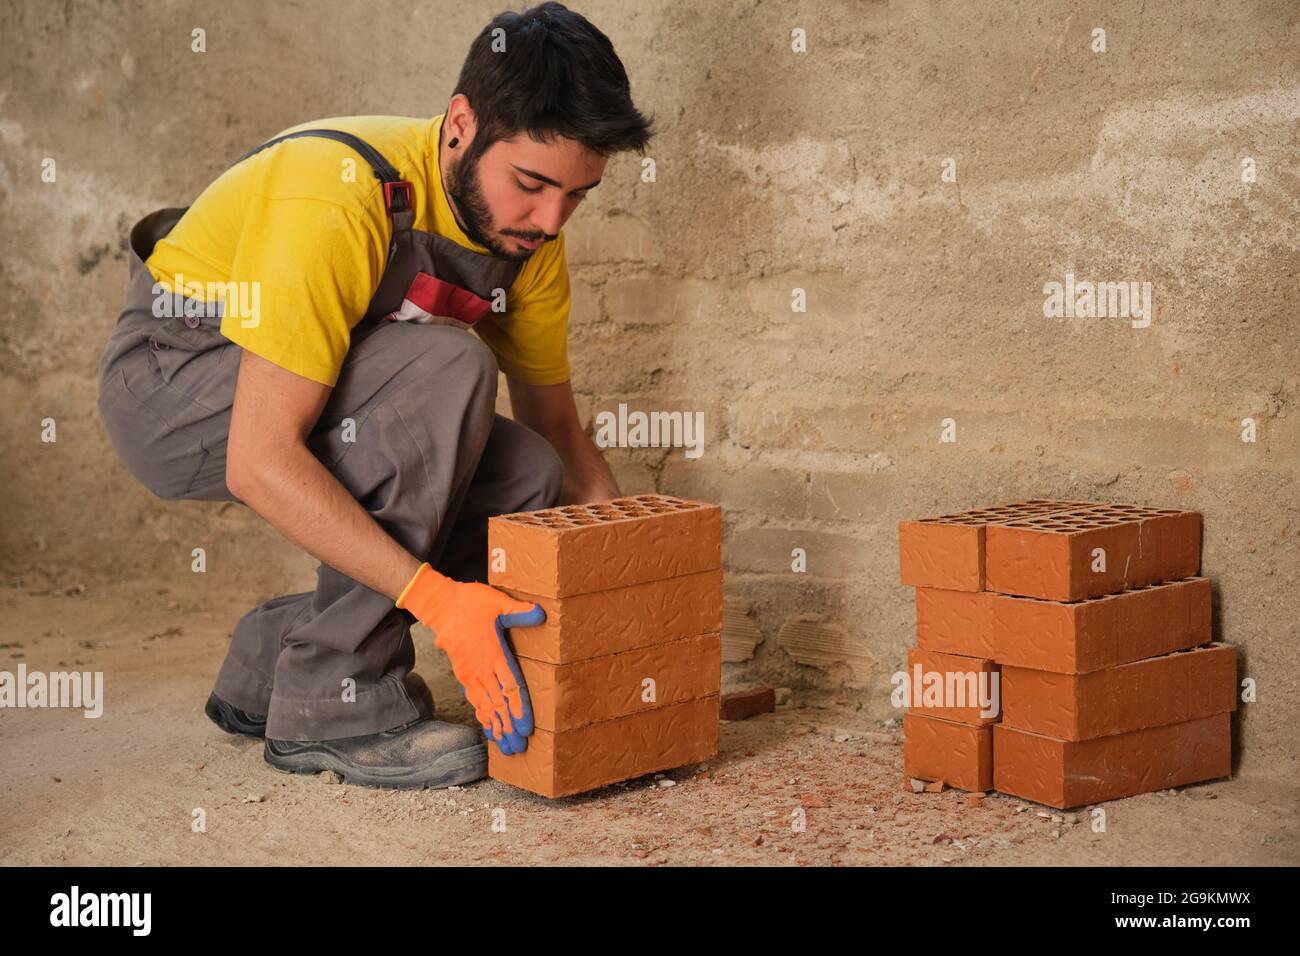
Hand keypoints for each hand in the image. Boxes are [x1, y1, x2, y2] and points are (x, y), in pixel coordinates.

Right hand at [395, 562, 543, 754]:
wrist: (440, 605)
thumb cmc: (471, 603)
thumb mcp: (498, 603)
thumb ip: (520, 612)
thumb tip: (541, 613)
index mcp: (494, 655)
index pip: (510, 689)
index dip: (519, 710)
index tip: (526, 729)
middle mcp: (482, 670)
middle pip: (499, 705)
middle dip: (509, 727)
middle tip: (519, 748)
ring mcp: (471, 674)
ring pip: (486, 706)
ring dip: (497, 727)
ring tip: (506, 746)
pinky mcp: (463, 673)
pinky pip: (474, 700)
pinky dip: (482, 715)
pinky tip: (489, 728)